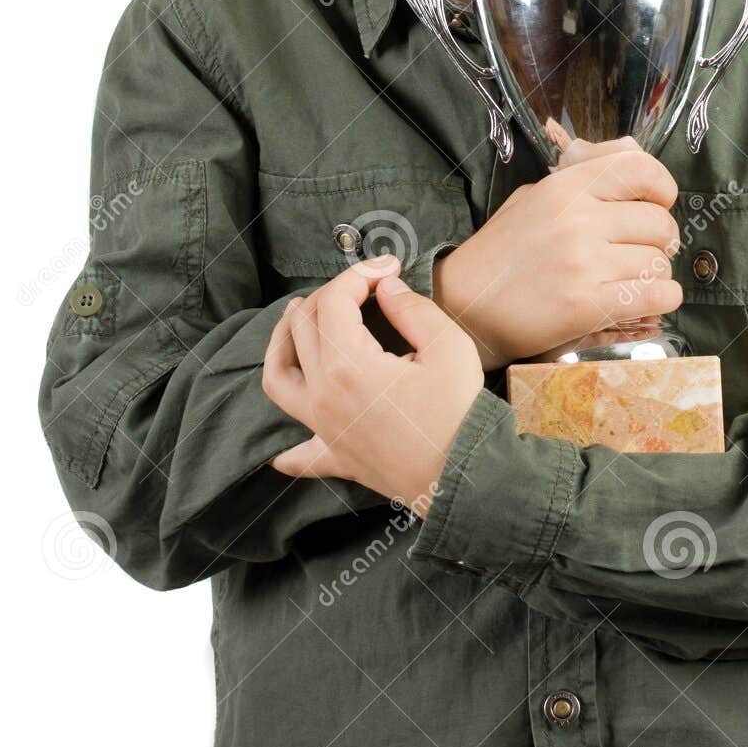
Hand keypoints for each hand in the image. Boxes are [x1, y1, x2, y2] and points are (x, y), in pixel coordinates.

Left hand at [262, 253, 483, 512]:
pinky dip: (287, 448)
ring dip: (281, 343)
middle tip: (359, 286)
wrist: (469, 479)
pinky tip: (281, 449)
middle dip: (329, 294)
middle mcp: (324, 396)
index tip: (388, 267)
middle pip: (304, 328)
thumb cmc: (461, 413)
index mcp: (349, 367)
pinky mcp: (338, 457)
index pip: (336, 302)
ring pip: (278, 378)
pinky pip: (300, 453)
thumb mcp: (448, 347)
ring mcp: (324, 429)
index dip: (360, 274)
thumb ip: (412, 310)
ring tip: (295, 321)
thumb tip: (386, 288)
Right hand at [432, 134, 681, 368]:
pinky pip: (656, 297)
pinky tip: (643, 301)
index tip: (659, 202)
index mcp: (565, 186)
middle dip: (660, 240)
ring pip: (659, 264)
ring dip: (655, 275)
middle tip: (642, 251)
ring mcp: (584, 263)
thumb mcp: (534, 197)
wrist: (463, 304)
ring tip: (632, 280)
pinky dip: (660, 301)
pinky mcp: (587, 305)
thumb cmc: (500, 251)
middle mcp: (579, 219)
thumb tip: (631, 156)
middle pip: (659, 223)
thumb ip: (582, 178)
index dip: (663, 186)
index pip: (641, 169)